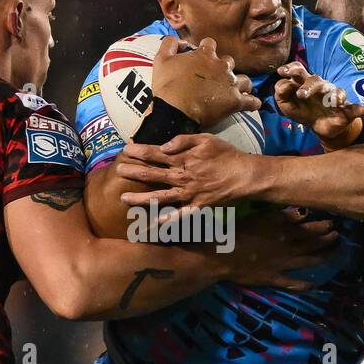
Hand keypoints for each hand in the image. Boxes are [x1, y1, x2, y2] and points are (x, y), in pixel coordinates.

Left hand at [116, 134, 267, 208]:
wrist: (245, 175)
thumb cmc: (227, 155)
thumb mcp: (206, 139)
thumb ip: (183, 140)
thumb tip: (163, 146)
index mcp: (183, 159)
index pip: (155, 154)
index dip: (140, 151)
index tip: (126, 150)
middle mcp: (182, 177)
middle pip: (152, 175)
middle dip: (133, 172)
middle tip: (118, 171)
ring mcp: (188, 194)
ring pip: (159, 197)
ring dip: (140, 198)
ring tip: (123, 199)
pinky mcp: (196, 207)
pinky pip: (179, 215)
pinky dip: (166, 220)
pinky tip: (152, 224)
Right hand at [151, 36, 260, 129]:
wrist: (175, 110)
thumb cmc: (167, 86)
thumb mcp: (161, 59)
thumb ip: (169, 43)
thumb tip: (178, 39)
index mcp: (205, 54)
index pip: (211, 44)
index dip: (207, 51)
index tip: (202, 59)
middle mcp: (222, 65)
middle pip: (229, 61)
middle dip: (224, 68)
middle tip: (215, 79)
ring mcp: (230, 83)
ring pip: (244, 80)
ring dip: (240, 84)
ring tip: (235, 91)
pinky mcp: (235, 101)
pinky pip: (251, 101)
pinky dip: (252, 103)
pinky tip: (251, 105)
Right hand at [224, 206, 339, 290]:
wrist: (222, 255)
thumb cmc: (235, 231)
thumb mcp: (258, 216)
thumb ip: (280, 216)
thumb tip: (300, 213)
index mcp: (283, 228)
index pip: (308, 224)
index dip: (322, 223)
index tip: (331, 221)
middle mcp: (288, 245)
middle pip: (313, 241)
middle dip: (328, 238)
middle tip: (338, 235)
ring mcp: (283, 263)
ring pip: (310, 260)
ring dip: (324, 256)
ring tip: (335, 252)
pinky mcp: (275, 277)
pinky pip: (293, 282)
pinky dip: (304, 284)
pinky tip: (313, 284)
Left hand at [273, 61, 363, 147]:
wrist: (320, 126)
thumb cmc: (303, 110)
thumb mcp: (287, 105)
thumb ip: (282, 94)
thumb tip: (284, 84)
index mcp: (304, 83)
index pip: (299, 70)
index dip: (291, 69)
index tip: (281, 72)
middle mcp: (320, 86)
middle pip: (315, 80)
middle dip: (308, 86)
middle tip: (301, 94)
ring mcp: (333, 96)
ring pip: (334, 91)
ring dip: (334, 96)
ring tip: (332, 101)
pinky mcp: (345, 108)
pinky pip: (352, 107)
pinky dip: (358, 109)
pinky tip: (362, 110)